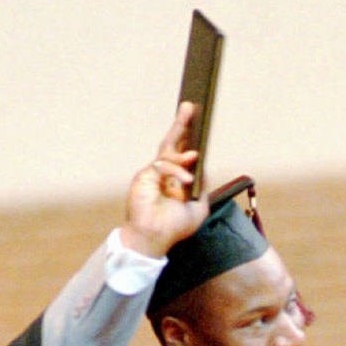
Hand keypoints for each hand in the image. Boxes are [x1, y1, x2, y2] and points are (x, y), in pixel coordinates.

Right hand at [120, 102, 209, 257]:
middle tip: (189, 106)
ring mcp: (151, 174)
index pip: (181, 152)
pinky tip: (186, 182)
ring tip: (195, 155)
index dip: (187, 136)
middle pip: (171, 143)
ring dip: (183, 154)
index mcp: (173, 178)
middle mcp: (162, 173)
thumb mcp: (198, 207)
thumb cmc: (173, 227)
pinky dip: (176, 172)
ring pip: (167, 152)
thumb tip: (201, 166)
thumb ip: (201, 186)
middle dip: (181, 124)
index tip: (197, 119)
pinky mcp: (144, 177)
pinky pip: (162, 166)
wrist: (155, 239)